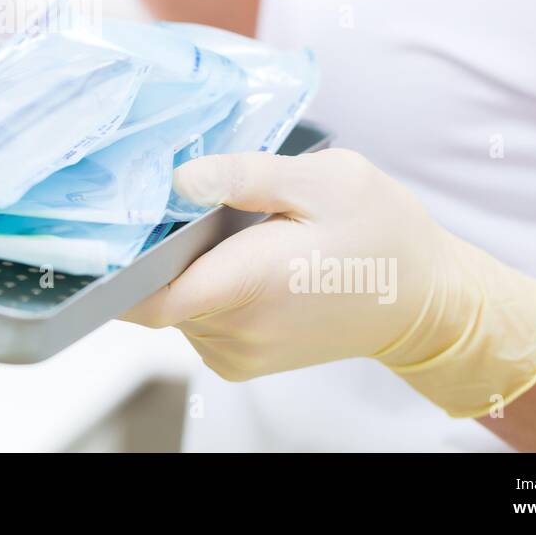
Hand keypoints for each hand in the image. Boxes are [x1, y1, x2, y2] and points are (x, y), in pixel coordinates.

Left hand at [126, 148, 535, 417]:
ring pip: (175, 302)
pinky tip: (246, 256)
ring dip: (191, 264)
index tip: (107, 224)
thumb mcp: (326, 179)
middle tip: (201, 201)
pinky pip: (196, 316)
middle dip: (165, 244)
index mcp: (251, 284)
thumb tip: (178, 178)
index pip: (148, 294)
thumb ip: (245, 175)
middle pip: (158, 288)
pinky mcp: (239, 359)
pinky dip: (206, 284)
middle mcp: (236, 331)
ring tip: (239, 230)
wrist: (428, 302)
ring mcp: (236, 352)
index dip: (116, 262)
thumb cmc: (384, 235)